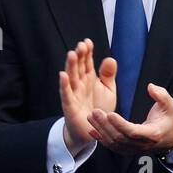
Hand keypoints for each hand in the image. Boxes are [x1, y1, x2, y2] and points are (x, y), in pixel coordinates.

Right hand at [58, 38, 117, 152]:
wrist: (94, 131)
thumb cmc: (100, 109)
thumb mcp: (108, 90)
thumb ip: (108, 75)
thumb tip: (110, 58)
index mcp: (89, 79)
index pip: (87, 62)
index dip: (87, 52)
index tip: (88, 42)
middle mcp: (80, 84)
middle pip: (78, 68)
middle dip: (79, 56)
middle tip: (81, 45)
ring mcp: (73, 94)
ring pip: (71, 78)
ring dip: (70, 66)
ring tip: (72, 54)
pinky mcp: (70, 106)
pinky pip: (66, 94)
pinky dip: (64, 85)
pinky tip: (63, 75)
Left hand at [88, 82, 172, 155]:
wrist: (167, 136)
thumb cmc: (167, 119)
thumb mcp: (169, 105)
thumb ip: (162, 95)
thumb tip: (151, 87)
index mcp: (153, 134)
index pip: (133, 131)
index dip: (121, 124)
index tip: (110, 114)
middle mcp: (142, 144)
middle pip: (120, 137)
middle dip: (106, 125)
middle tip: (95, 112)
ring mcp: (133, 149)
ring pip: (114, 143)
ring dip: (101, 130)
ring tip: (91, 117)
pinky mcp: (126, 150)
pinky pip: (111, 146)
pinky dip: (101, 138)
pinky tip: (92, 129)